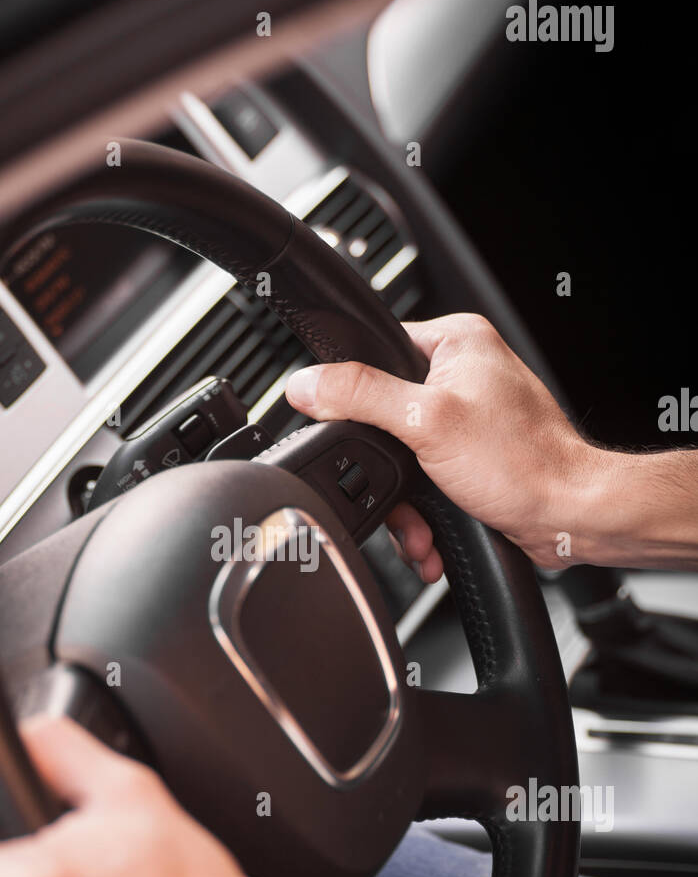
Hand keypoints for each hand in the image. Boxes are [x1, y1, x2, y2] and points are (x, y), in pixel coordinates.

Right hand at [285, 313, 600, 572]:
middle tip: (401, 492)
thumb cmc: (526, 463)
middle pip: (384, 416)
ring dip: (406, 505)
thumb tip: (306, 385)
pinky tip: (433, 534)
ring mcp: (469, 418)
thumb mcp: (426, 422)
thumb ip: (360, 396)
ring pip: (403, 459)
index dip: (355, 395)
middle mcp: (464, 373)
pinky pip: (425, 482)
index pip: (376, 351)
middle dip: (387, 472)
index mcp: (456, 342)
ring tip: (421, 528)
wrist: (570, 518)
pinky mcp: (473, 458)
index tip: (355, 431)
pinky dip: (424, 515)